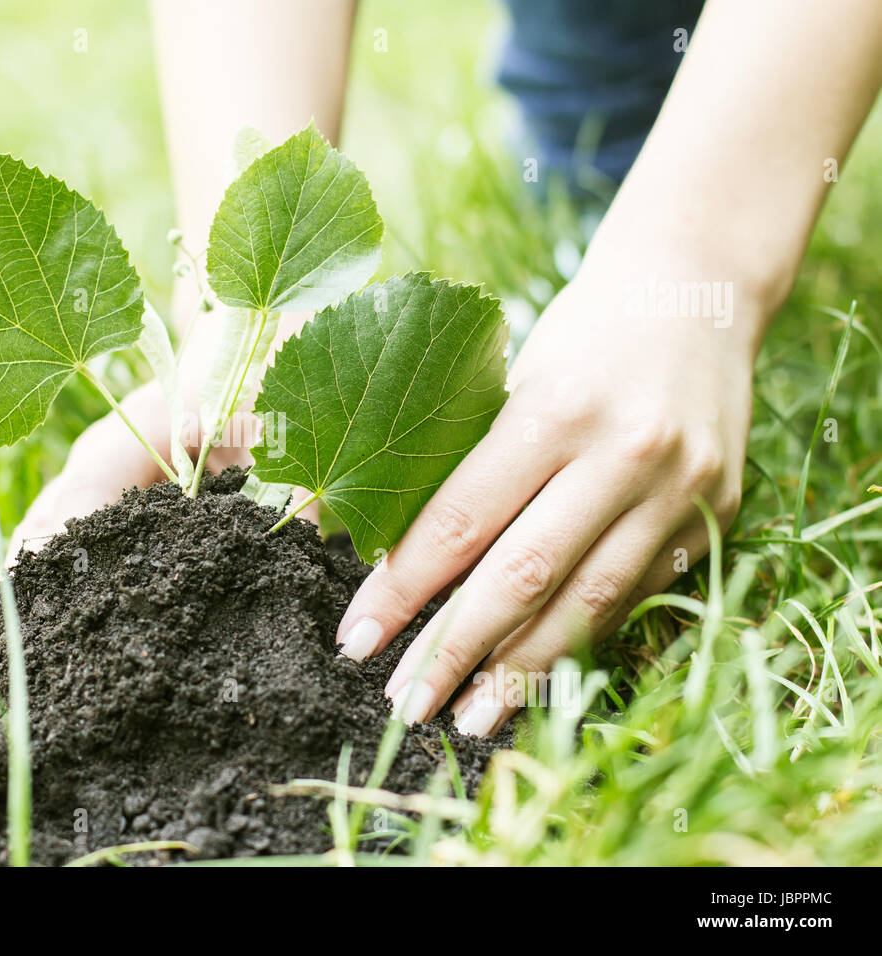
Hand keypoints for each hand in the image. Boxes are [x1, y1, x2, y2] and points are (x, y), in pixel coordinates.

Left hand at [335, 254, 758, 735]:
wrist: (697, 293)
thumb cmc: (575, 333)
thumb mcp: (501, 373)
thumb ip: (440, 456)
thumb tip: (346, 527)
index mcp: (554, 408)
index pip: (461, 520)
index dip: (403, 589)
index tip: (356, 638)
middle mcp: (622, 454)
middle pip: (523, 577)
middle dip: (454, 650)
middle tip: (404, 701)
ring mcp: (678, 491)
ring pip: (588, 604)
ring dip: (522, 672)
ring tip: (469, 718)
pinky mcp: (713, 516)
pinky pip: (634, 595)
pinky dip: (579, 640)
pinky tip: (535, 675)